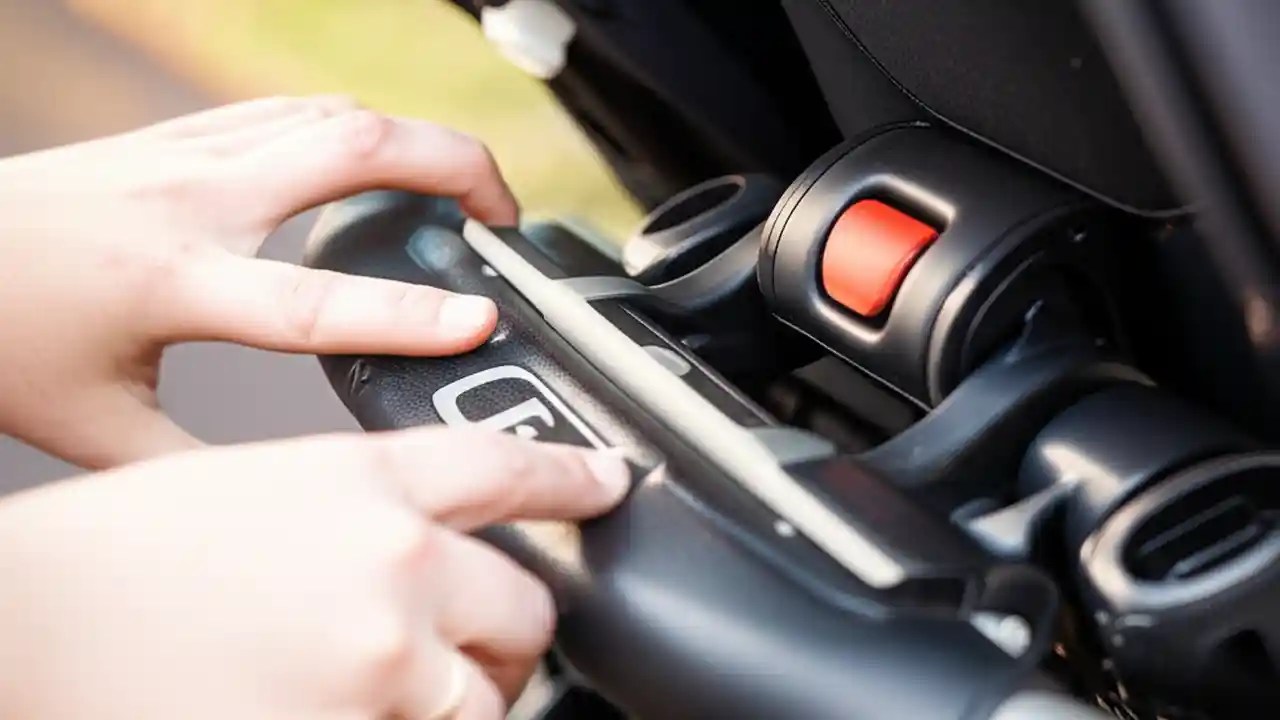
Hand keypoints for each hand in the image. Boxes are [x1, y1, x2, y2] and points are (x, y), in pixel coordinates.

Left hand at [0, 96, 518, 467]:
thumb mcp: (97, 428)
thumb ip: (199, 463)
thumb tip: (277, 495)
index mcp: (170, 283)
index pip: (314, 300)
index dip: (409, 311)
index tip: (481, 319)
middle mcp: (187, 200)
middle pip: (351, 149)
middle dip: (451, 167)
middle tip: (501, 214)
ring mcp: (183, 156)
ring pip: (330, 116)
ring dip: (412, 140)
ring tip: (460, 184)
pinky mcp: (175, 138)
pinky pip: (292, 113)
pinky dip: (356, 129)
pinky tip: (377, 158)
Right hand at [0, 427, 629, 719]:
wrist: (31, 631)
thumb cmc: (117, 563)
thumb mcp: (258, 490)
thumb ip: (360, 504)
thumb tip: (433, 534)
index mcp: (362, 483)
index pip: (507, 466)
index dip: (573, 475)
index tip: (607, 484)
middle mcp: (389, 567)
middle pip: (525, 602)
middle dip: (506, 632)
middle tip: (466, 643)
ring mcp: (380, 666)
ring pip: (487, 699)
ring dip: (459, 701)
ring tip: (386, 695)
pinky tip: (338, 711)